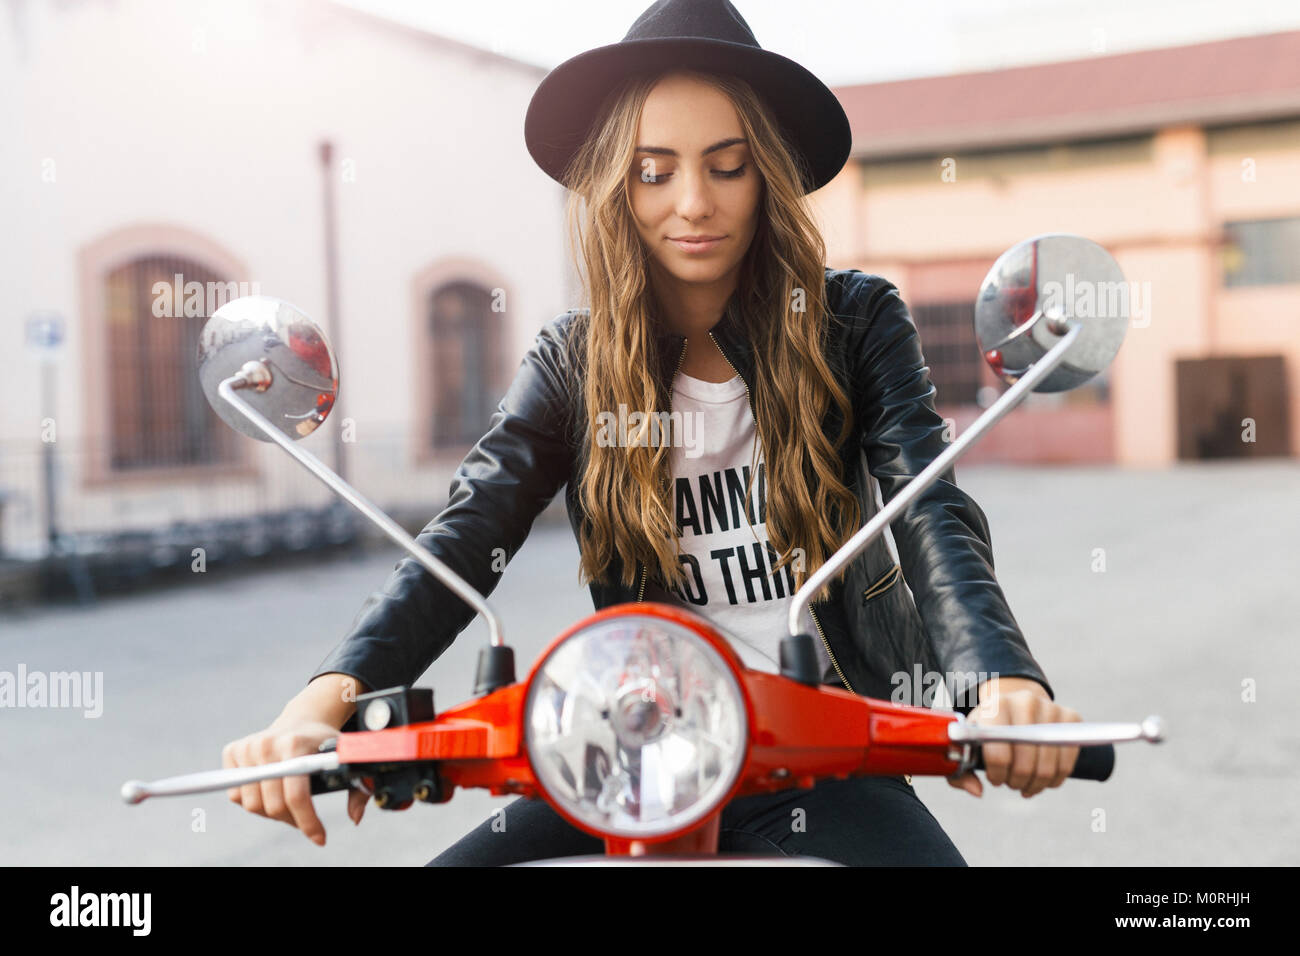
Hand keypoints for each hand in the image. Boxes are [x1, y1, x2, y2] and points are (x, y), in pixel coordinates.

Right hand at [222, 715, 368, 845]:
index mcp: (295, 745)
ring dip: (272, 814)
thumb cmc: (324, 743)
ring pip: (252, 804)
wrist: (303, 719)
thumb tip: (355, 818)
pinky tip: (272, 793)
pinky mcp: (233, 751)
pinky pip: (236, 795)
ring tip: (289, 806)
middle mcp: (267, 744)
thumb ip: (358, 788)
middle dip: (293, 820)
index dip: (308, 822)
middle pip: (273, 805)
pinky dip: (254, 803)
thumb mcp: (346, 759)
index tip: (320, 838)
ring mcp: (248, 747)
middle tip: (305, 821)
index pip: (296, 795)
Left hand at [946, 676, 1079, 798]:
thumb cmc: (988, 729)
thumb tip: (977, 791)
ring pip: (1047, 767)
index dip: (997, 774)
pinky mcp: (1071, 718)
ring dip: (1035, 784)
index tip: (994, 778)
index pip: (999, 752)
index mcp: (995, 705)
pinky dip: (1054, 779)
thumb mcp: (968, 742)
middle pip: (1025, 763)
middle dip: (1016, 782)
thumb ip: (961, 770)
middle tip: (1011, 783)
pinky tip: (1042, 779)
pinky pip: (1066, 763)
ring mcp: (1051, 708)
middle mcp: (1025, 702)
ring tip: (1025, 784)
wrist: (1015, 703)